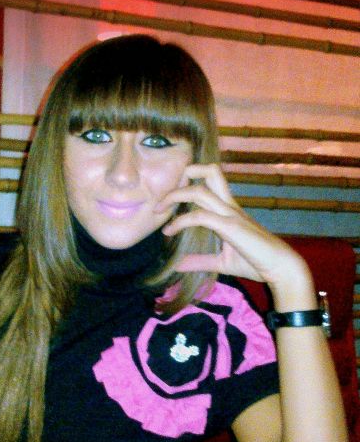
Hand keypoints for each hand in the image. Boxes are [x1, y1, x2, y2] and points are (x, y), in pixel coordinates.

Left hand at [156, 164, 311, 293]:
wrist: (282, 268)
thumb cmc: (257, 263)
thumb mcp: (222, 263)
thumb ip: (200, 261)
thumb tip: (177, 265)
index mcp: (229, 209)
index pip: (209, 182)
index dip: (188, 183)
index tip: (168, 202)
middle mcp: (229, 206)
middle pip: (208, 173)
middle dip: (183, 176)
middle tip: (161, 198)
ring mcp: (230, 214)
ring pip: (200, 190)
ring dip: (175, 196)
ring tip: (158, 210)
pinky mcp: (231, 226)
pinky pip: (200, 216)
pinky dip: (181, 221)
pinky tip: (169, 231)